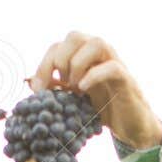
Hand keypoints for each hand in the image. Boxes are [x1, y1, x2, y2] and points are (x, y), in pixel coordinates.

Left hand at [31, 32, 161, 149]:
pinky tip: (84, 90)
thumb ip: (56, 89)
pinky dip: (94, 76)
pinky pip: (112, 67)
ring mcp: (114, 63)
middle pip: (75, 36)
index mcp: (83, 56)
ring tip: (75, 87)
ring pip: (96, 43)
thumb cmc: (102, 109)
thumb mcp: (73, 99)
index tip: (39, 89)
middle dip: (61, 59)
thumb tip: (32, 83)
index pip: (58, 46)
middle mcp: (99, 54)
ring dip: (78, 63)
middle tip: (62, 84)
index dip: (44, 65)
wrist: (129, 125)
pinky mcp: (126, 79)